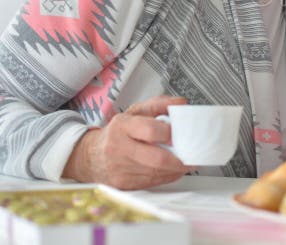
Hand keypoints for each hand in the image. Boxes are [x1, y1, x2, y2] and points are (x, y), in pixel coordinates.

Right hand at [63, 95, 194, 189]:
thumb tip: (181, 104)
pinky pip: (152, 182)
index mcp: (122, 126)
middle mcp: (118, 148)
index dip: (169, 133)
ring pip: (157, 173)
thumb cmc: (119, 132)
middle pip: (156, 158)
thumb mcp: (136, 111)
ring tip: (186, 162)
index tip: (178, 134)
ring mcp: (120, 168)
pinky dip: (167, 176)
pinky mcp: (123, 184)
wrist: (91, 155)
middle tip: (192, 155)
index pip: (150, 131)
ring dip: (176, 169)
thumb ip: (159, 104)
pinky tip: (172, 169)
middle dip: (179, 159)